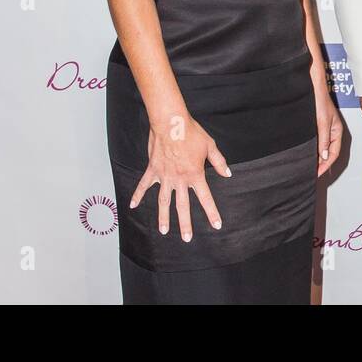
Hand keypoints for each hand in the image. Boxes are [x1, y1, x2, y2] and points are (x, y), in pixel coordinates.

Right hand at [131, 112, 230, 240]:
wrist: (171, 123)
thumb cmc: (192, 132)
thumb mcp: (210, 146)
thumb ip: (219, 162)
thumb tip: (227, 174)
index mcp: (195, 175)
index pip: (206, 198)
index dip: (212, 213)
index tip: (216, 225)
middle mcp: (179, 179)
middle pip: (183, 206)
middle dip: (185, 224)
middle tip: (186, 239)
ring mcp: (164, 176)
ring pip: (164, 201)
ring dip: (163, 217)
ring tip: (163, 231)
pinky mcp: (152, 170)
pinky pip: (144, 185)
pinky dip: (138, 195)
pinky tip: (133, 205)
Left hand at [314, 81, 343, 177]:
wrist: (311, 85)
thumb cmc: (320, 99)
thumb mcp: (323, 122)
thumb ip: (324, 140)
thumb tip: (324, 156)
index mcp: (337, 131)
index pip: (333, 153)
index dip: (326, 165)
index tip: (317, 173)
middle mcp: (331, 131)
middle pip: (328, 152)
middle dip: (321, 164)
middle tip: (311, 173)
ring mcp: (323, 128)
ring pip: (321, 147)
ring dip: (316, 157)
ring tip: (307, 166)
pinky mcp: (315, 125)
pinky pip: (315, 141)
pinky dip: (311, 149)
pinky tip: (305, 152)